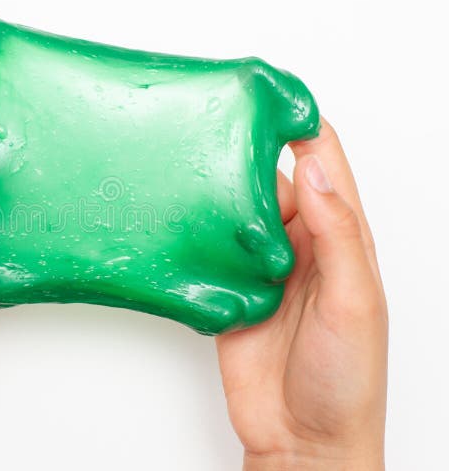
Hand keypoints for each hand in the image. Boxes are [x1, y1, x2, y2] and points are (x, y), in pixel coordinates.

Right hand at [216, 119, 387, 469]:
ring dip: (216, 188)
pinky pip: (209, 251)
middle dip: (245, 148)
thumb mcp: (355, 302)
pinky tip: (175, 216)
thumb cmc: (346, 380)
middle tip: (210, 119)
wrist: (304, 440)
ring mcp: (261, 268)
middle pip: (271, 179)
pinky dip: (194, 232)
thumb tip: (316, 169)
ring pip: (235, 211)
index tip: (268, 94)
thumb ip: (337, 234)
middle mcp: (300, 245)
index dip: (300, 126)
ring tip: (184, 159)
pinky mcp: (227, 291)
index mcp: (339, 239)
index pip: (324, 164)